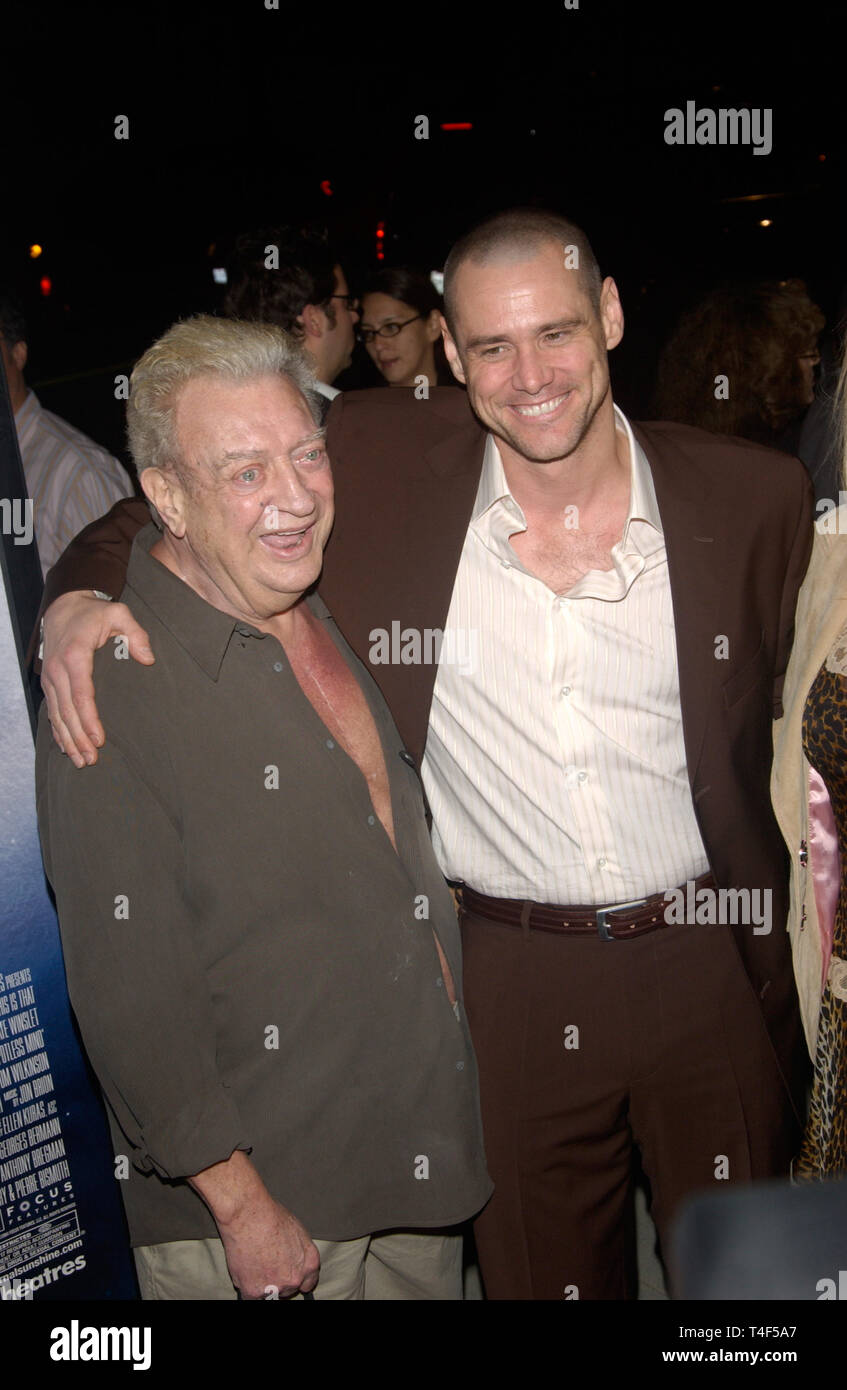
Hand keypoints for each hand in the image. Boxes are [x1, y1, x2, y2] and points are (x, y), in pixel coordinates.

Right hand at [41, 591, 153, 766]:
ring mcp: (50, 677)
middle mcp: (58, 670)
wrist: (64, 605)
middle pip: (67, 711)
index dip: (90, 720)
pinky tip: (66, 746)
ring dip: (68, 739)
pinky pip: (51, 710)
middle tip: (91, 760)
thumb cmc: (94, 613)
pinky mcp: (49, 681)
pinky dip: (58, 730)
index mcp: (76, 656)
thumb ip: (136, 633)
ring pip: (57, 715)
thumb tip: (148, 658)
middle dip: (79, 738)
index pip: (82, 695)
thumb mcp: (119, 613)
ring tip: (80, 760)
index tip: (100, 739)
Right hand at [219, 1194, 320, 1299]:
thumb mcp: (298, 1230)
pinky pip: (251, 1296)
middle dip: (278, 1279)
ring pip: (269, 1294)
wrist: (248, 1215)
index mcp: (309, 1263)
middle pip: (288, 1289)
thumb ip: (300, 1252)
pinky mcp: (254, 1292)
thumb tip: (294, 1261)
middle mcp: (295, 1278)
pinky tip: (245, 1268)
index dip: (297, 1279)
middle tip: (267, 1262)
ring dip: (262, 1283)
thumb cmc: (270, 1216)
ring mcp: (276, 1287)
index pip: (308, 1283)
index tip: (289, 1277)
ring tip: (254, 1261)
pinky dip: (247, 1285)